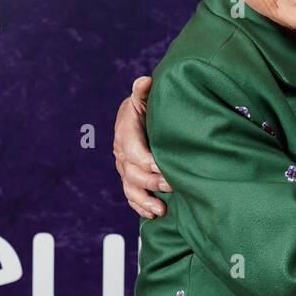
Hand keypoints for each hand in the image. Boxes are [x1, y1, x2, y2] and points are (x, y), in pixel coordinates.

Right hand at [113, 76, 171, 218]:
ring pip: (130, 189)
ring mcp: (125, 169)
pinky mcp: (130, 179)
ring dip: (145, 201)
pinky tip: (153, 215)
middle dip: (152, 182)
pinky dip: (140, 207)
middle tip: (172, 186)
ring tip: (160, 210)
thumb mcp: (142, 97)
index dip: (147, 161)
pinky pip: (131, 196)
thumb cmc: (143, 107)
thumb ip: (142, 91)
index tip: (163, 166)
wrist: (135, 118)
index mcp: (125, 134)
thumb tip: (145, 81)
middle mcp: (122, 155)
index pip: (133, 151)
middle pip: (133, 173)